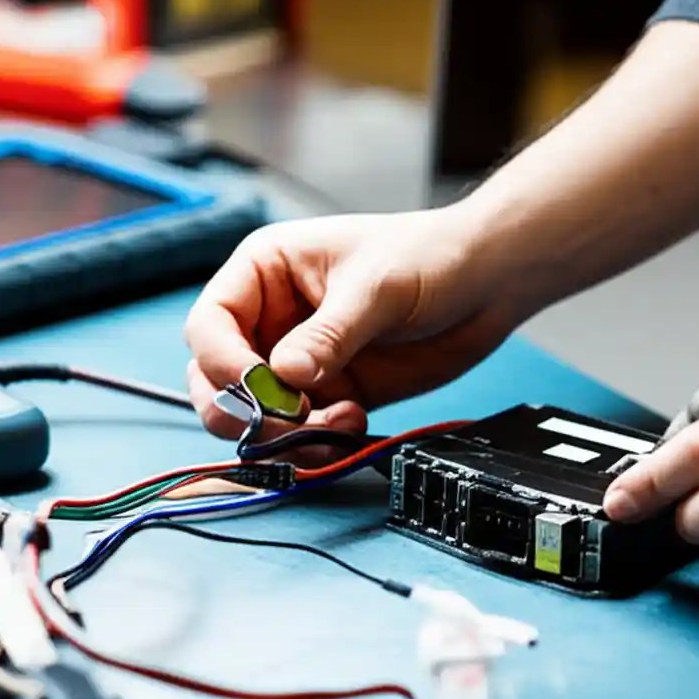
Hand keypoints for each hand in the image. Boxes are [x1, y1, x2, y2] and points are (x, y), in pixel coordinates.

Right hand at [183, 206, 533, 438]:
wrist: (487, 283)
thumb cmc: (428, 255)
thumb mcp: (375, 287)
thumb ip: (328, 335)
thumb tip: (283, 377)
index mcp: (263, 273)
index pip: (210, 324)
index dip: (222, 361)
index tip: (257, 389)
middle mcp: (268, 319)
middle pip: (214, 378)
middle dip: (241, 409)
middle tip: (285, 422)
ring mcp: (295, 362)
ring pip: (251, 415)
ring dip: (281, 434)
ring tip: (332, 424)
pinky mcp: (326, 395)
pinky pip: (297, 433)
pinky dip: (313, 443)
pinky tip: (353, 422)